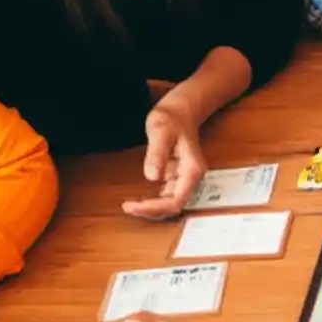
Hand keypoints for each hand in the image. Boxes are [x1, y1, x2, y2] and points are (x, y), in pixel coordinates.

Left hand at [122, 101, 206, 219]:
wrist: (180, 110)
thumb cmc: (172, 118)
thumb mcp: (160, 131)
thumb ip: (156, 154)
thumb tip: (152, 176)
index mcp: (192, 169)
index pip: (177, 200)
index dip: (156, 208)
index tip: (135, 205)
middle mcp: (191, 177)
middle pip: (175, 206)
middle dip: (153, 211)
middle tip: (129, 207)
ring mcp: (184, 177)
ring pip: (171, 204)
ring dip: (153, 209)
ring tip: (131, 206)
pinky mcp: (177, 176)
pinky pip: (167, 196)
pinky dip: (154, 202)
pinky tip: (140, 200)